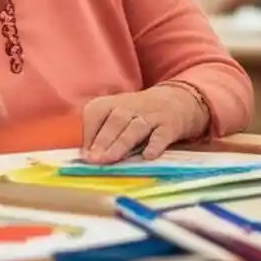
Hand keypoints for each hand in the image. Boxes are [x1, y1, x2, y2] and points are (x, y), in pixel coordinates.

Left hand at [80, 84, 209, 163]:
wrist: (177, 100)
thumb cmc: (137, 114)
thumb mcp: (117, 116)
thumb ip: (101, 134)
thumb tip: (86, 156)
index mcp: (112, 104)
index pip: (95, 113)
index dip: (88, 133)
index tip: (84, 155)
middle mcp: (130, 107)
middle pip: (114, 121)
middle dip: (103, 140)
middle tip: (94, 159)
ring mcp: (151, 116)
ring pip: (135, 128)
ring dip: (121, 144)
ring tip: (110, 159)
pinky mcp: (170, 126)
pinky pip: (161, 135)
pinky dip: (155, 145)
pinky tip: (147, 156)